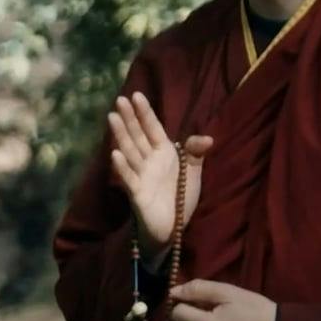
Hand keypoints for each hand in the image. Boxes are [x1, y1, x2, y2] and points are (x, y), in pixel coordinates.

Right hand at [106, 93, 209, 249]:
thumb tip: (207, 138)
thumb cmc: (181, 197)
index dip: (145, 112)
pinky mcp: (137, 193)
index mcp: (163, 152)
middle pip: (137, 135)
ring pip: (129, 151)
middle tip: (119, 100)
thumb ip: (196, 152)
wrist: (173, 225)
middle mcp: (149, 160)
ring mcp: (141, 175)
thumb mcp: (193, 172)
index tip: (137, 95)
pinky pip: (129, 177)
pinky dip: (122, 166)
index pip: (152, 128)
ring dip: (120, 135)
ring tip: (112, 118)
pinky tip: (115, 154)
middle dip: (129, 118)